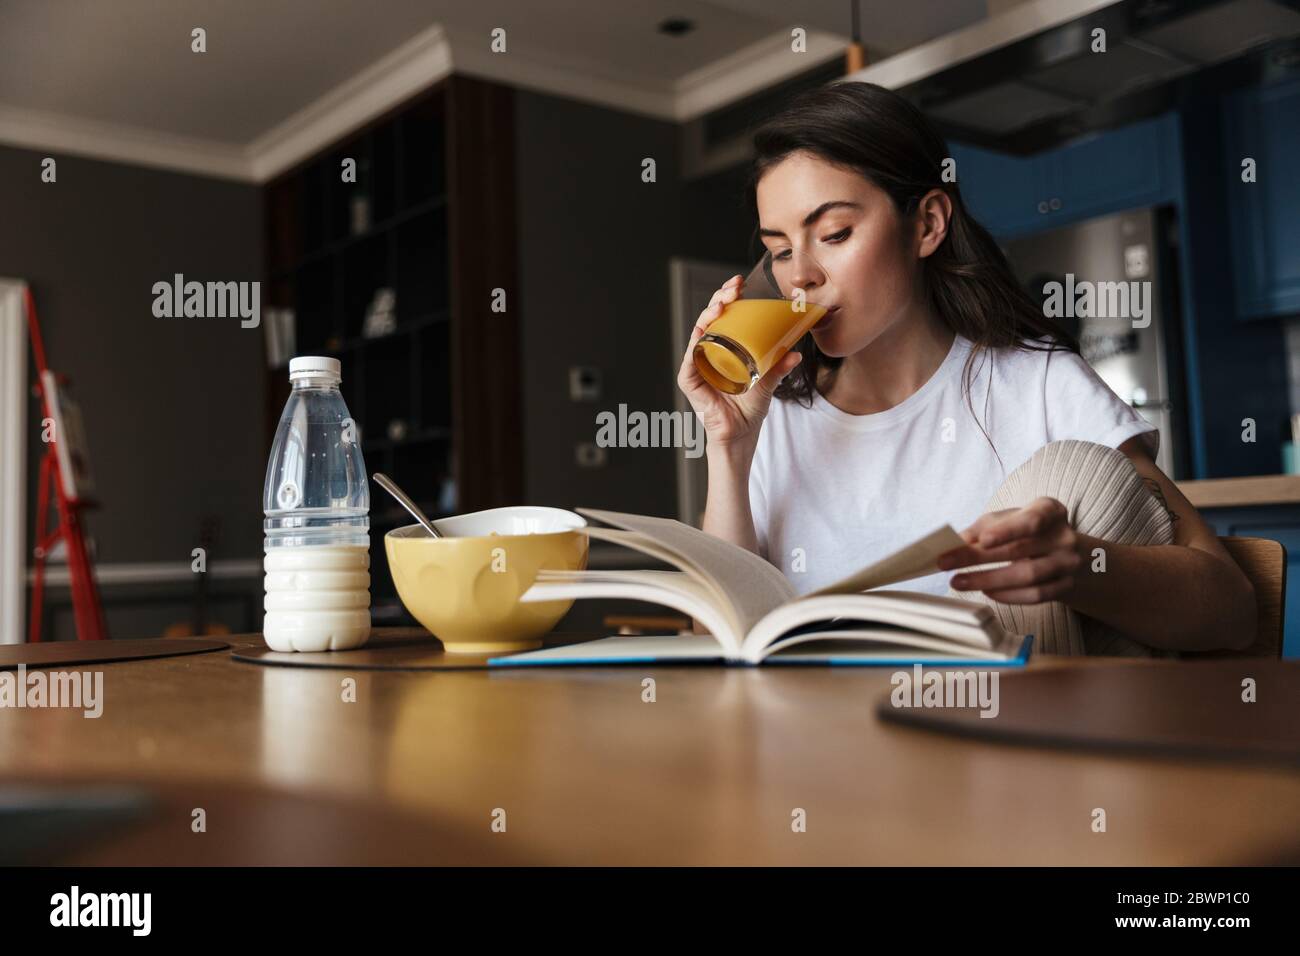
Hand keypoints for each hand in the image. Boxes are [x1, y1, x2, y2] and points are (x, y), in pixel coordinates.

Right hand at [676, 274, 801, 451]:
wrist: (740, 436)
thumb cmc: (749, 409)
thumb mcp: (768, 383)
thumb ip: (779, 367)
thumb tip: (796, 353)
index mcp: (723, 348)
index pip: (723, 317)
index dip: (728, 297)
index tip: (740, 284)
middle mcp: (707, 353)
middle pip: (709, 319)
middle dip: (719, 299)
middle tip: (734, 289)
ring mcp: (697, 366)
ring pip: (698, 333)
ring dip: (708, 316)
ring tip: (722, 304)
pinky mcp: (690, 381)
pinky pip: (690, 360)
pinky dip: (695, 345)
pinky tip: (703, 332)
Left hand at [936, 497, 1080, 603]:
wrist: (1067, 553)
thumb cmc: (1029, 532)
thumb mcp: (1010, 520)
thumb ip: (984, 528)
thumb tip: (956, 542)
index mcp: (1050, 510)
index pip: (1031, 520)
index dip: (1007, 531)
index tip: (982, 541)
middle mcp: (1063, 536)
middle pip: (1019, 550)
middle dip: (978, 558)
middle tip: (946, 564)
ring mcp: (1068, 563)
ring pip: (1027, 576)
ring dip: (988, 580)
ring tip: (959, 581)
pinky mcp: (1066, 586)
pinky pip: (1035, 595)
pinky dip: (1008, 595)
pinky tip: (986, 592)